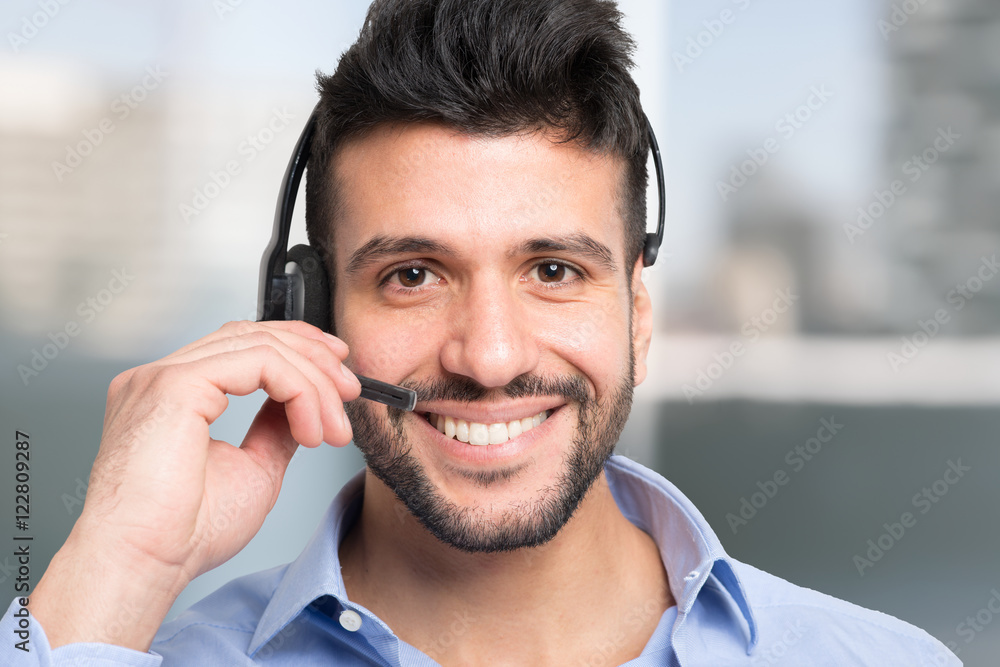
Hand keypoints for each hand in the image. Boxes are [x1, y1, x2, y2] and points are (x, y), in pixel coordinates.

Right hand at [30, 320, 360, 649]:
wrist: (145, 565)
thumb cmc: (184, 534)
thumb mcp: (253, 469)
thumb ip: (274, 429)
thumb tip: (301, 406)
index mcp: (173, 395)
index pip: (241, 344)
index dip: (298, 348)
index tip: (338, 376)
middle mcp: (163, 378)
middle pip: (254, 336)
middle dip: (314, 358)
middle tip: (350, 392)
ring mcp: (164, 376)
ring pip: (262, 346)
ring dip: (314, 382)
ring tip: (333, 426)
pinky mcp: (175, 383)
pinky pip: (260, 362)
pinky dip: (299, 389)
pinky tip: (310, 429)